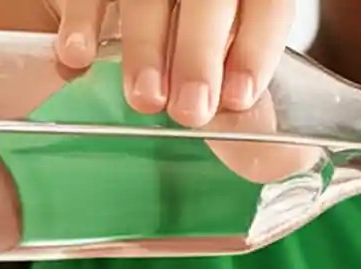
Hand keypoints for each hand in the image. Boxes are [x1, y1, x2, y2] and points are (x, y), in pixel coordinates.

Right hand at [49, 0, 295, 126]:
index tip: (239, 98)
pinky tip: (78, 57)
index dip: (256, 51)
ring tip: (145, 99)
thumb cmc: (202, 47)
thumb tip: (282, 161)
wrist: (156, 17)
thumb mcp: (232, 68)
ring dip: (146, 47)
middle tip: (190, 111)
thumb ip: (248, 102)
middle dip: (198, 55)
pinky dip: (83, 20)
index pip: (267, 8)